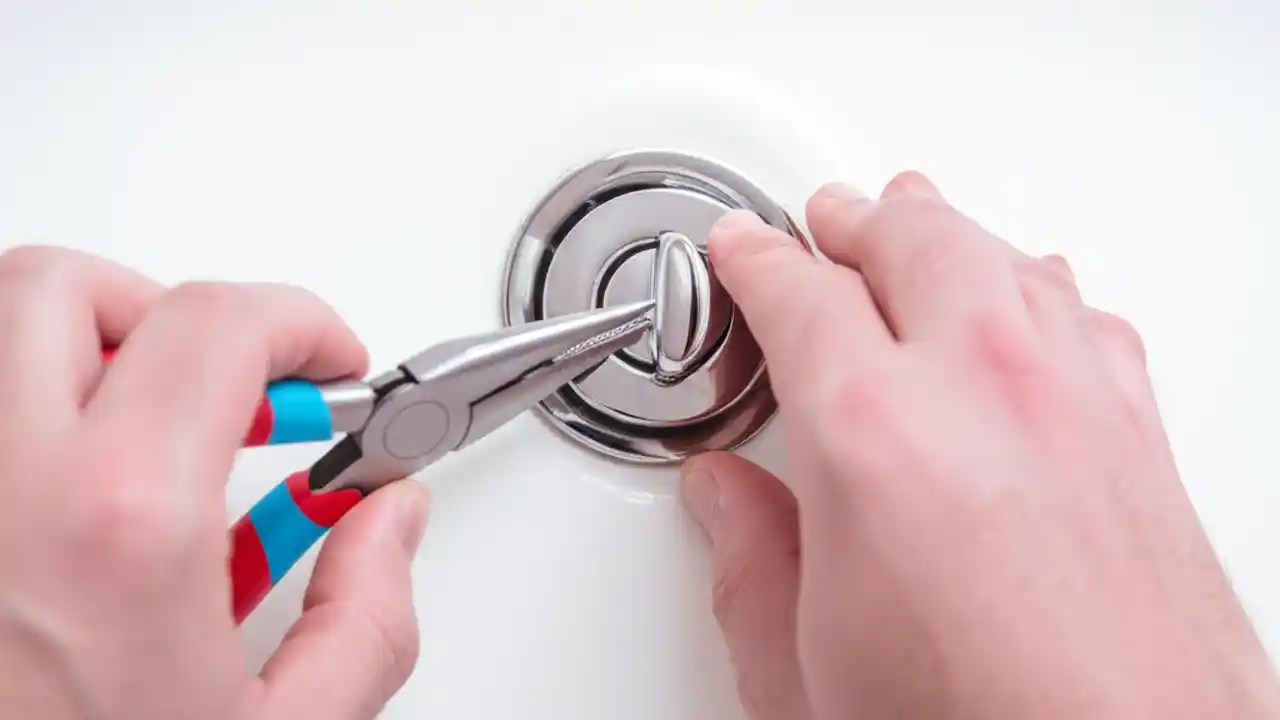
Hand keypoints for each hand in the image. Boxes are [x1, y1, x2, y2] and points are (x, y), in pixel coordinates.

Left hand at [0, 247, 427, 718]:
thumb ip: (367, 618)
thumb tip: (387, 528)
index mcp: (122, 530)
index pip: (216, 326)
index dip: (298, 321)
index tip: (326, 359)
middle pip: (65, 290)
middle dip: (169, 314)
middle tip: (226, 388)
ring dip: (73, 352)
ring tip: (135, 429)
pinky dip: (16, 423)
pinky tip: (59, 490)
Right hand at [683, 173, 1279, 717]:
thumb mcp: (806, 674)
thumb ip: (752, 564)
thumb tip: (724, 499)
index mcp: (872, 435)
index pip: (797, 292)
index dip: (755, 259)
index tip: (740, 250)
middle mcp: (984, 391)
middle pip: (913, 239)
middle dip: (854, 220)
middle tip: (824, 217)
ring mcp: (1076, 403)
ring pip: (1004, 257)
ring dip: (947, 231)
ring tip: (916, 223)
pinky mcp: (1141, 435)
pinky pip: (1081, 314)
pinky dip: (1034, 286)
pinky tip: (1024, 296)